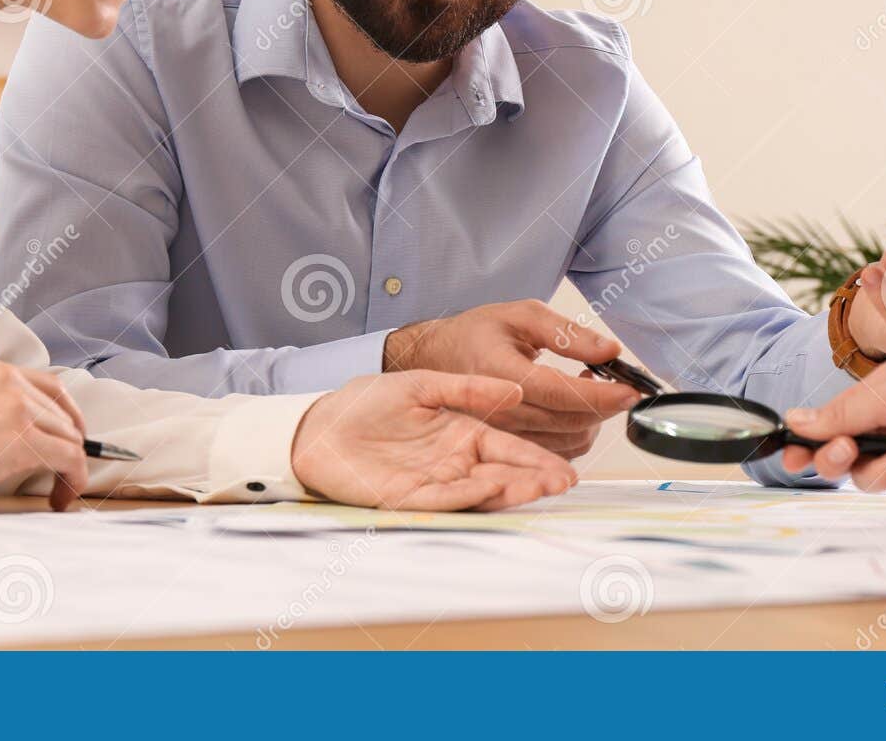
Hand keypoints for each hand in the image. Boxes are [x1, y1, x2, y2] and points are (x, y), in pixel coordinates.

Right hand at [0, 356, 88, 510]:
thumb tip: (38, 430)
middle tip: (60, 473)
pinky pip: (70, 457)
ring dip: (69, 466)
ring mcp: (19, 407)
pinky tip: (61, 496)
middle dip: (67, 446)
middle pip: (62, 415)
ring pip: (69, 437)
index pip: (50, 386)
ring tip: (58, 489)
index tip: (70, 435)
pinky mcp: (24, 438)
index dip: (68, 414)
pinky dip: (73, 478)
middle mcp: (10, 381)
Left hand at [290, 370, 579, 510]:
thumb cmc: (367, 403)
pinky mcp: (407, 498)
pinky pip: (444, 499)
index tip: (565, 466)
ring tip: (542, 488)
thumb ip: (468, 389)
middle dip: (535, 480)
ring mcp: (433, 482)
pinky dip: (471, 495)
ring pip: (480, 491)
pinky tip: (494, 488)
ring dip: (512, 491)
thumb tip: (513, 388)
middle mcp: (453, 463)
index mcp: (461, 434)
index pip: (508, 450)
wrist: (319, 424)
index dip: (536, 460)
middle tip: (565, 482)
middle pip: (503, 475)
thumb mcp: (423, 386)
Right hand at [383, 300, 638, 458]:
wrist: (436, 359)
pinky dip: (578, 431)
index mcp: (501, 372)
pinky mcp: (509, 446)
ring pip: (569, 441)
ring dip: (593, 418)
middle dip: (605, 405)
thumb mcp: (521, 315)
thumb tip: (610, 350)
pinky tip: (572, 405)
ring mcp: (502, 434)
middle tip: (613, 379)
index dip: (603, 394)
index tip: (633, 389)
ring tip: (586, 386)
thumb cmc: (478, 333)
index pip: (561, 393)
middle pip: (571, 422)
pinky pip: (558, 450)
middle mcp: (500, 411)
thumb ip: (567, 333)